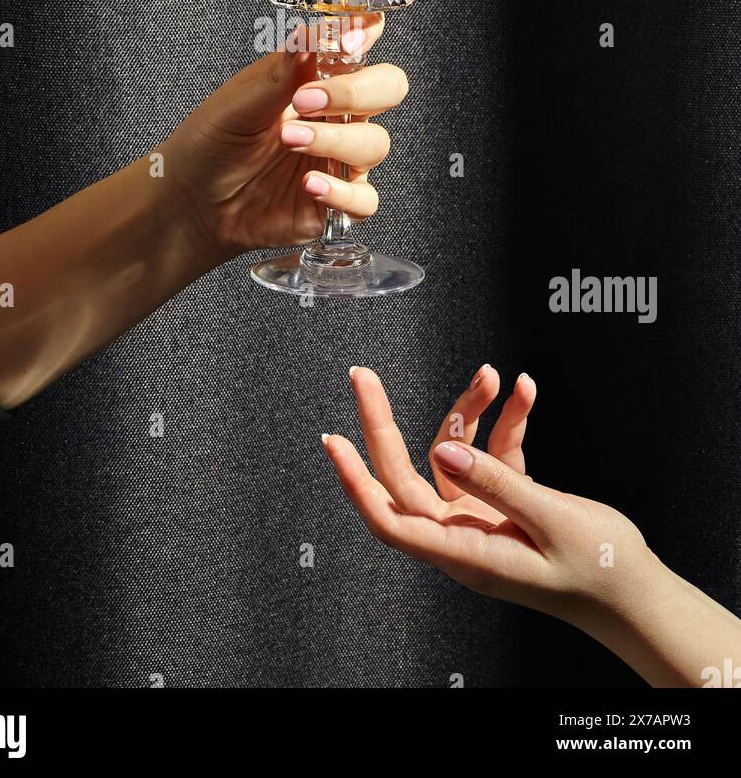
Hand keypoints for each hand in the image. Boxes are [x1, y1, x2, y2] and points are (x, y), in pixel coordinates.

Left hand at [164, 15, 407, 262]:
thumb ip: (280, 74)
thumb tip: (307, 35)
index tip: (348, 40)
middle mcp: (336, 114)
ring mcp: (340, 157)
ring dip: (335, 140)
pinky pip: (364, 198)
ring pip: (375, 143)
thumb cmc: (212, 142)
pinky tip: (310, 185)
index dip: (365, 34)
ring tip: (290, 141)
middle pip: (388, 88)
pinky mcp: (336, 201)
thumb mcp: (237, 103)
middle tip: (308, 100)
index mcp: (315, 77)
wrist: (192, 201)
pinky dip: (342, 192)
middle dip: (357, 91)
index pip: (359, 44)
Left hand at [324, 365, 650, 618]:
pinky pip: (492, 454)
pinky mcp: (504, 502)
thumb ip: (497, 483)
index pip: (391, 518)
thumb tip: (444, 449)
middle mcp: (463, 535)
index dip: (356, 481)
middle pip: (406, 474)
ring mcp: (481, 518)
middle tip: (363, 377)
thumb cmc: (599, 571)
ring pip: (453, 453)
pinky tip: (524, 392)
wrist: (635, 593)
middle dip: (384, 423)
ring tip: (492, 374)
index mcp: (465, 554)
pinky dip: (507, 422)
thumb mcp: (552, 521)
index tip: (333, 440)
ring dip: (470, 410)